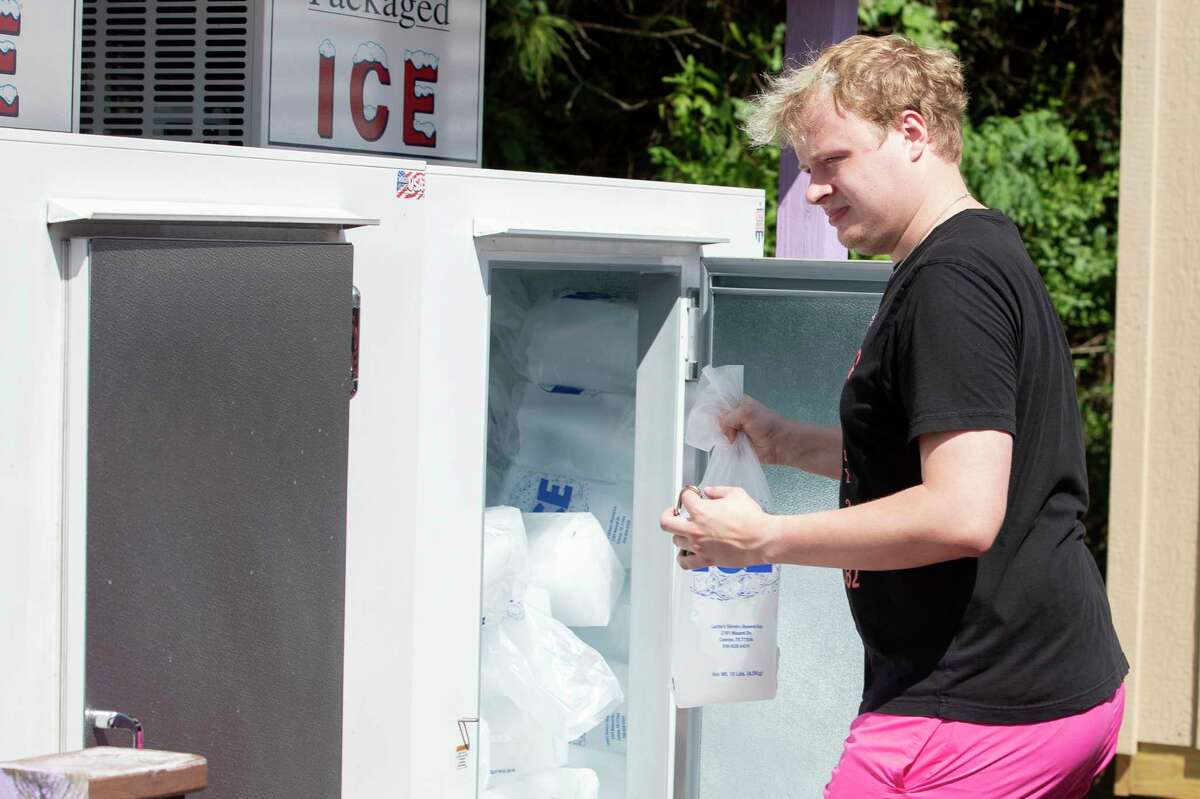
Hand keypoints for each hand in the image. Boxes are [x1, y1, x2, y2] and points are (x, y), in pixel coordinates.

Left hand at [659, 486, 777, 569]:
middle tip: (674, 512)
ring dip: (680, 534)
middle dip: (668, 514)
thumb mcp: (736, 494)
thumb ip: (719, 490)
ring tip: (686, 531)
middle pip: (667, 522)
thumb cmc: (752, 519)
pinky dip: (682, 558)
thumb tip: (710, 491)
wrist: (762, 539)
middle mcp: (695, 529)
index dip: (688, 494)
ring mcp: (699, 546)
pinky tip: (685, 553)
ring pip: (676, 540)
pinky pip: (685, 562)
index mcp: (701, 511)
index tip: (692, 495)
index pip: (685, 498)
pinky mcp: (706, 559)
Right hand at [719, 395, 788, 465]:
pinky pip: (724, 446)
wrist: (780, 443)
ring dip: (724, 438)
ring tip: (735, 439)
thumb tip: (723, 430)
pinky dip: (726, 448)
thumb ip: (728, 417)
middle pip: (716, 420)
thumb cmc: (768, 424)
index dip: (715, 410)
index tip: (719, 417)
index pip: (718, 404)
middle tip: (731, 430)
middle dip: (719, 426)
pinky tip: (733, 446)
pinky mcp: (735, 444)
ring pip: (718, 434)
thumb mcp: (746, 412)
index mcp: (736, 404)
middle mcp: (734, 417)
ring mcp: (734, 431)